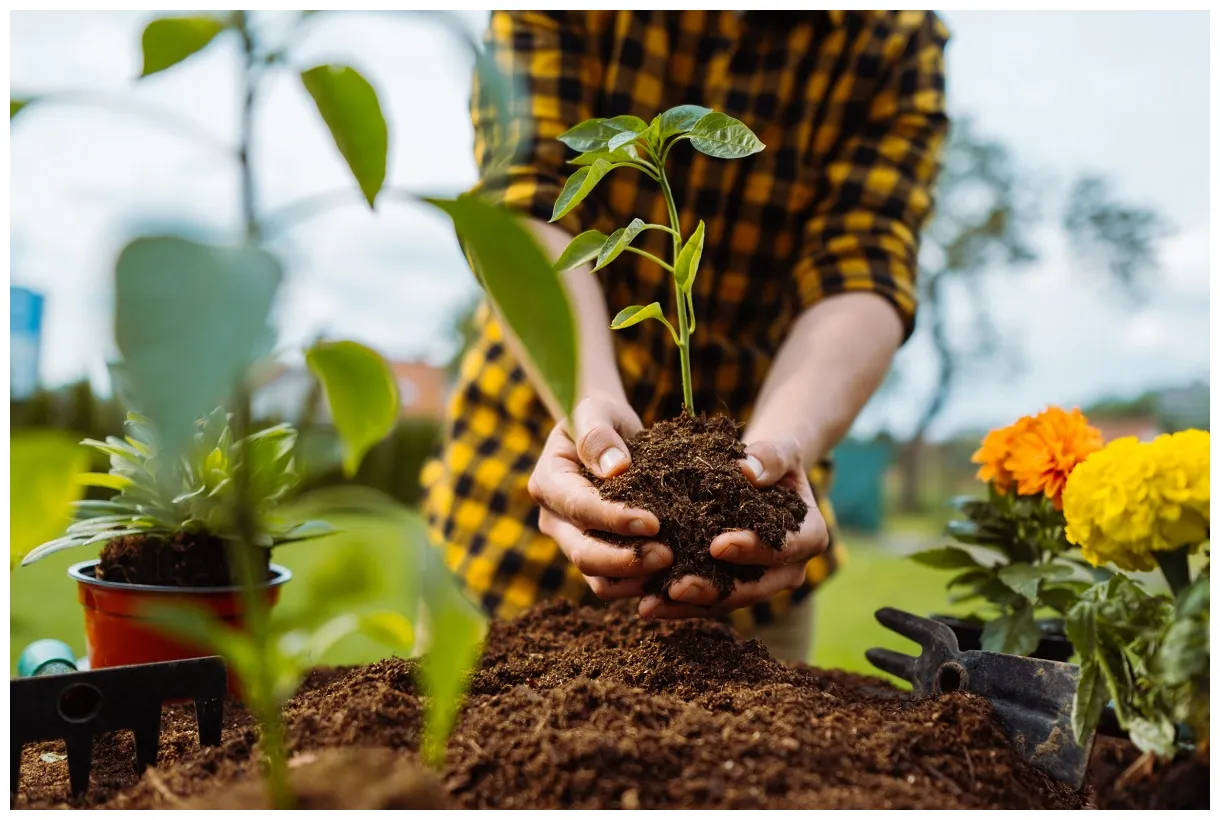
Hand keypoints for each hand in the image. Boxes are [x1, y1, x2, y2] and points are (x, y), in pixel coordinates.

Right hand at [528, 396, 671, 599]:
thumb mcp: (596, 410)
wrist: (606, 434)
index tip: (654, 522)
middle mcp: (554, 519)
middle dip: (626, 559)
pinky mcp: (595, 556)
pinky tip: (670, 578)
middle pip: (583, 553)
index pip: (579, 508)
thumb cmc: (601, 417)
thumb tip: (615, 468)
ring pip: (597, 578)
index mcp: (549, 482)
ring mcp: (572, 541)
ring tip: (673, 568)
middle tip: (668, 555)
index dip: (614, 519)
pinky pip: (612, 584)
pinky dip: (639, 585)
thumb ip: (599, 434)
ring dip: (634, 579)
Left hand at [638, 436, 829, 618]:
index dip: (753, 549)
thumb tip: (749, 470)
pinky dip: (677, 603)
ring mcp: (761, 583)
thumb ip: (772, 457)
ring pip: (726, 601)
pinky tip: (646, 602)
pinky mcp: (733, 588)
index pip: (783, 548)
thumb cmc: (773, 462)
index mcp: (810, 536)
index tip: (717, 545)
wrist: (762, 478)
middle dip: (716, 591)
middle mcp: (790, 569)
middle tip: (678, 588)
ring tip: (650, 605)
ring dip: (689, 605)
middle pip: (755, 587)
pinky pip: (707, 601)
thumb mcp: (780, 451)